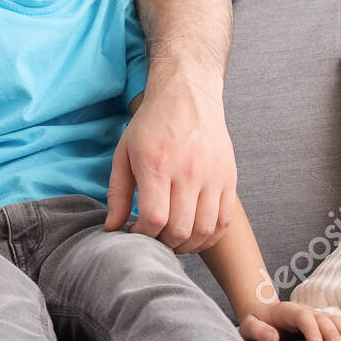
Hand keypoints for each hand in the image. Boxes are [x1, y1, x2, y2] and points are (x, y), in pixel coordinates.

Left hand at [105, 67, 237, 253]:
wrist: (188, 95)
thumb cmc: (151, 125)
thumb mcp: (124, 153)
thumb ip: (117, 193)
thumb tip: (111, 227)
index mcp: (157, 164)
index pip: (154, 218)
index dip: (143, 235)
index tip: (135, 232)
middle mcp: (188, 171)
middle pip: (180, 229)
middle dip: (163, 243)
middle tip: (153, 239)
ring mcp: (213, 176)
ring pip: (205, 229)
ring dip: (187, 245)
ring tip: (172, 240)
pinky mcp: (229, 178)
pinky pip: (224, 220)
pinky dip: (210, 237)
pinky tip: (195, 237)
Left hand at [239, 300, 340, 340]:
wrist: (261, 316)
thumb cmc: (255, 323)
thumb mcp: (248, 326)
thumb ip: (258, 330)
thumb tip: (273, 336)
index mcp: (286, 311)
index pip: (303, 316)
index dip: (312, 329)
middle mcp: (303, 311)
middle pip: (320, 317)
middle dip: (331, 332)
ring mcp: (313, 316)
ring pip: (331, 319)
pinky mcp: (318, 324)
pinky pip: (335, 324)